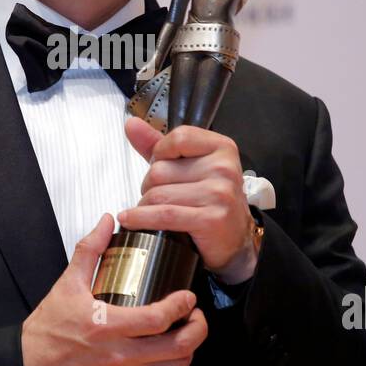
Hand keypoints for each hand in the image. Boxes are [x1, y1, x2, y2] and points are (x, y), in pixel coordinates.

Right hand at [21, 214, 208, 365]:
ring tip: (184, 334)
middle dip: (197, 328)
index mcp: (107, 327)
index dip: (183, 305)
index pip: (160, 318)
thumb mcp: (66, 285)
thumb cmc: (46, 333)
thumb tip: (105, 223)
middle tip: (195, 315)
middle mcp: (120, 357)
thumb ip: (89, 250)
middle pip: (178, 346)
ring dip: (187, 349)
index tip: (187, 297)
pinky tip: (164, 354)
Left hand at [117, 118, 257, 283]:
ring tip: (152, 211)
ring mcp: (219, 194)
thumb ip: (159, 145)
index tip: (161, 165)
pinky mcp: (211, 219)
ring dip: (145, 205)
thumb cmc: (211, 202)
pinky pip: (163, 214)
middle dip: (149, 185)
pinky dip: (141, 218)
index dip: (160, 153)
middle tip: (159, 196)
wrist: (235, 240)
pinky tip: (130, 219)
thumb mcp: (189, 167)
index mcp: (222, 148)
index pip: (178, 137)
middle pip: (161, 169)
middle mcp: (224, 168)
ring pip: (158, 194)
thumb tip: (132, 124)